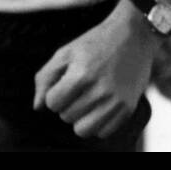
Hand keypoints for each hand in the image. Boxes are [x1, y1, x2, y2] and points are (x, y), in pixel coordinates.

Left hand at [33, 5, 155, 139]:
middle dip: (67, 103)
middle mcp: (100, 90)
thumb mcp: (65, 53)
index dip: (54, 94)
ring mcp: (116, 101)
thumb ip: (45, 79)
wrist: (133, 36)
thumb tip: (37, 107)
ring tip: (86, 100)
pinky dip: (97, 123)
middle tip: (78, 87)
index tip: (63, 83)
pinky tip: (100, 105)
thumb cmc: (94, 43)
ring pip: (83, 130)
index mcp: (81, 73)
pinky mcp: (128, 109)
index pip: (53, 103)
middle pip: (67, 116)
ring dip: (80, 117)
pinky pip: (103, 133)